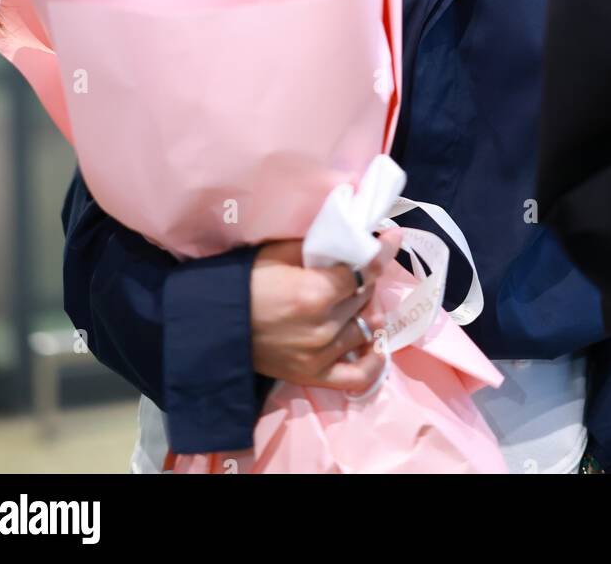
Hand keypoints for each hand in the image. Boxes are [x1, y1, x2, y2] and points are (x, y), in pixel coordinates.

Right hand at [250, 226, 402, 393]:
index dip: (382, 251)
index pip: (365, 271)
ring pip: (367, 327)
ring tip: (355, 300)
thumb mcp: (279, 251)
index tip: (394, 237)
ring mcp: (321, 354)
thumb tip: (352, 234)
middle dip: (366, 279)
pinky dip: (372, 362)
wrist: (216, 323)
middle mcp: (324, 326)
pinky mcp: (314, 375)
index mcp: (315, 292)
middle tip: (358, 268)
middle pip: (366, 297)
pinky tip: (375, 346)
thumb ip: (318, 245)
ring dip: (366, 310)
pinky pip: (358, 376)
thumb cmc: (247, 280)